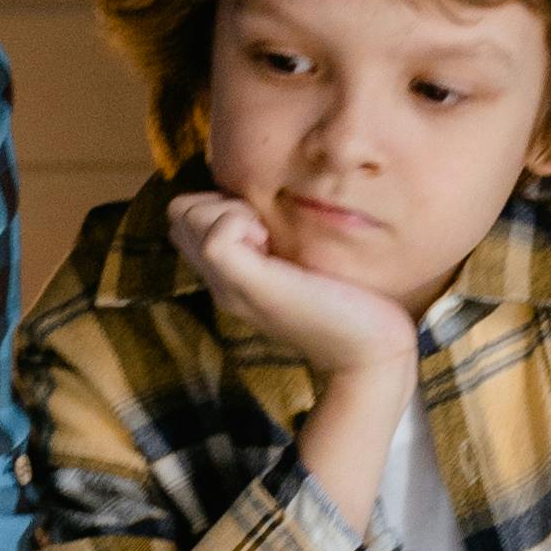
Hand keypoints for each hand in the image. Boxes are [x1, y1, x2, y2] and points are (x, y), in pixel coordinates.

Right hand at [167, 181, 423, 387]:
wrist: (371, 350)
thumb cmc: (348, 301)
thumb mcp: (302, 260)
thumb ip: (278, 238)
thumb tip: (268, 201)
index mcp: (230, 275)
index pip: (186, 218)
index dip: (219, 203)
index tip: (262, 224)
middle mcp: (219, 282)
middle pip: (180, 212)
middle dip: (218, 201)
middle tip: (264, 229)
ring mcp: (228, 286)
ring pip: (187, 215)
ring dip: (229, 210)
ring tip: (268, 238)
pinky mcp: (249, 286)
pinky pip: (215, 237)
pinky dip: (239, 223)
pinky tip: (272, 246)